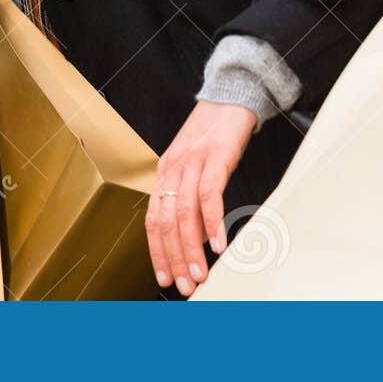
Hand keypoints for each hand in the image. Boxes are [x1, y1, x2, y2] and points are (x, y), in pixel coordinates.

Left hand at [146, 99, 256, 295]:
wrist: (230, 95)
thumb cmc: (214, 132)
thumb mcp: (196, 165)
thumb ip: (192, 199)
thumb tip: (196, 237)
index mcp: (165, 173)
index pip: (153, 221)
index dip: (157, 252)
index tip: (164, 278)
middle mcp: (173, 169)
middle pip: (165, 223)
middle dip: (174, 259)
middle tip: (184, 286)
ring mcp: (192, 163)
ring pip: (183, 214)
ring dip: (190, 249)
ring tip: (200, 274)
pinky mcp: (215, 156)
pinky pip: (209, 195)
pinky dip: (212, 222)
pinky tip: (217, 244)